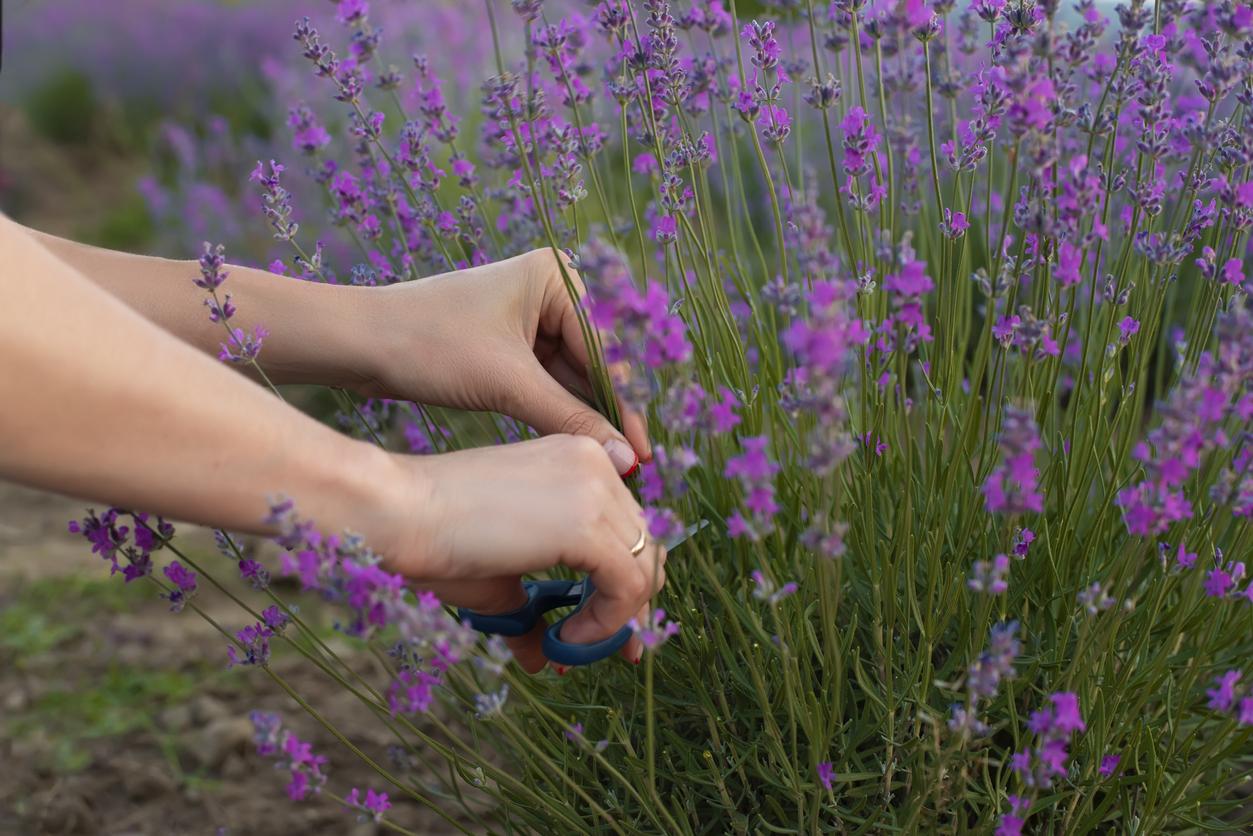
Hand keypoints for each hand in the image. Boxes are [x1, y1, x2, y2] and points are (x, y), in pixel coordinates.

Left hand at [360, 249, 650, 474]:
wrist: (358, 343)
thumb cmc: (428, 345)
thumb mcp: (507, 384)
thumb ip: (570, 420)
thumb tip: (627, 459)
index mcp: (556, 276)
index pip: (605, 348)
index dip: (625, 404)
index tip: (642, 450)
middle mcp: (551, 289)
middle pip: (596, 362)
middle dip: (611, 413)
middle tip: (635, 464)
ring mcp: (532, 316)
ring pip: (575, 377)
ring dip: (589, 418)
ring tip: (615, 465)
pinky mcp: (514, 345)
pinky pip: (551, 382)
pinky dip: (562, 414)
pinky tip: (583, 448)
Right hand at [376, 434, 666, 672]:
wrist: (398, 512)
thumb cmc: (434, 538)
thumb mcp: (500, 577)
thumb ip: (532, 609)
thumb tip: (543, 658)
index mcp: (578, 459)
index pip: (629, 525)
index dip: (626, 581)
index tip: (607, 628)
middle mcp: (597, 463)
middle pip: (646, 545)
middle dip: (632, 604)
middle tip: (614, 649)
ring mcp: (596, 487)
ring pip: (644, 567)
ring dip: (617, 618)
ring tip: (571, 644)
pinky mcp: (588, 522)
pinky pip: (628, 585)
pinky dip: (608, 622)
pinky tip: (565, 638)